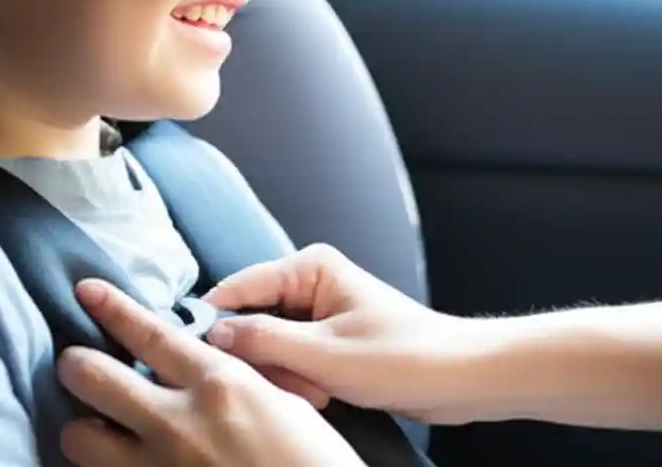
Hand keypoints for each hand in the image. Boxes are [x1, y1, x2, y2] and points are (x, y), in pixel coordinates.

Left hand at [56, 279, 364, 466]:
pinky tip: (122, 461)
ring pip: (77, 437)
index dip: (110, 307)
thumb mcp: (284, 407)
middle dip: (75, 366)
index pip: (148, 332)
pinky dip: (106, 466)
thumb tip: (202, 367)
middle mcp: (177, 423)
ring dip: (84, 428)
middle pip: (90, 376)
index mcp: (220, 385)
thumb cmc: (313, 465)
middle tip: (77, 366)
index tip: (86, 292)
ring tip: (100, 427)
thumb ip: (235, 381)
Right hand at [205, 244, 503, 422]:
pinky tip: (326, 394)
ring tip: (321, 391)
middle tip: (298, 382)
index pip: (239, 286)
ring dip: (287, 375)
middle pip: (252, 319)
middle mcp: (311, 283)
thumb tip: (214, 333)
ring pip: (270, 346)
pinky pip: (291, 360)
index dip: (217, 321)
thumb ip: (264, 341)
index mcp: (310, 267)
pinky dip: (301, 381)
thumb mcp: (325, 354)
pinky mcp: (327, 341)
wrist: (458, 379)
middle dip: (267, 359)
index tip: (202, 355)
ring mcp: (318, 314)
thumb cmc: (405, 357)